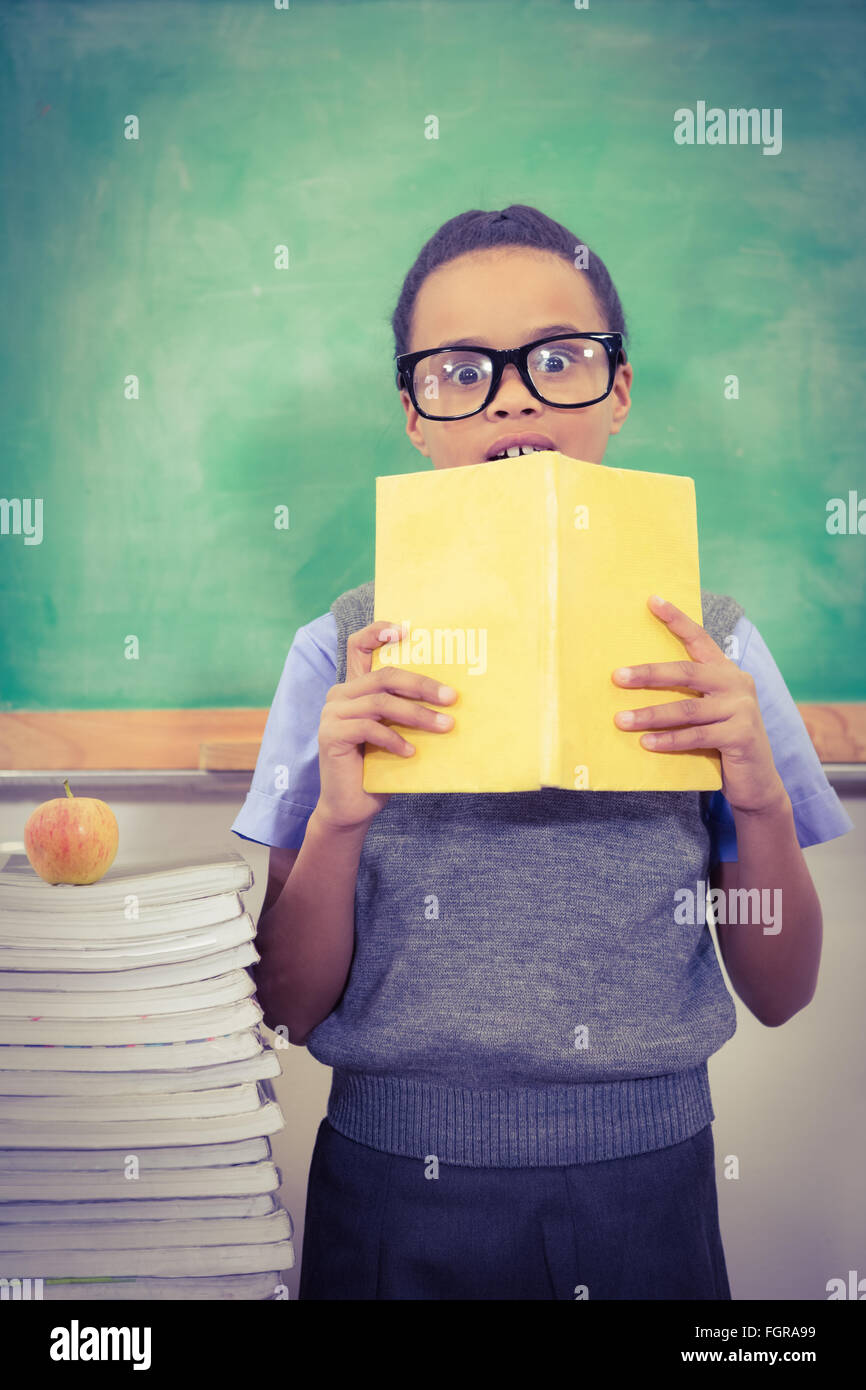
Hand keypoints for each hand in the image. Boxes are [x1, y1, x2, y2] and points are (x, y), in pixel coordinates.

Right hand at [316, 620, 457, 831]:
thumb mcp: (398, 731)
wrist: (354, 806)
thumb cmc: (381, 767)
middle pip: (385, 675)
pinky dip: (395, 740)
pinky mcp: (330, 734)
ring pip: (382, 702)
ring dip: (418, 715)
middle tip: (452, 697)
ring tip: (445, 727)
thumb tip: (452, 695)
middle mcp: (340, 694)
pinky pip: (370, 728)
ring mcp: (332, 713)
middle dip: (423, 685)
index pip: (360, 645)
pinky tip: (411, 753)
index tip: (407, 630)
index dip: (379, 631)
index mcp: (356, 687)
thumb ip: (408, 709)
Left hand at [611, 595, 786, 814]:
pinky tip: (646, 743)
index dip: (677, 620)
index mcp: (727, 672)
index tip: (652, 600)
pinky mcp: (741, 736)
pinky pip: (696, 736)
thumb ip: (687, 695)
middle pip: (687, 672)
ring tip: (620, 720)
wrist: (758, 781)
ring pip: (687, 708)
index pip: (699, 639)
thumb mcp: (708, 712)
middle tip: (617, 677)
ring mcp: (742, 710)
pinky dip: (669, 740)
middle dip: (649, 674)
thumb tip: (634, 683)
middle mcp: (737, 684)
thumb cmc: (722, 742)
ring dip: (650, 714)